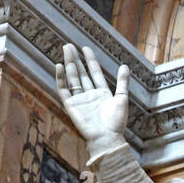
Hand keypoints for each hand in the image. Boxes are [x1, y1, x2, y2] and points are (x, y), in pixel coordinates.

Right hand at [55, 44, 128, 158]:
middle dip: (75, 59)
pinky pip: (63, 89)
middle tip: (69, 45)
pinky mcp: (71, 105)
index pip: (94, 72)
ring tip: (65, 49)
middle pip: (81, 73)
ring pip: (72, 78)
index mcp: (102, 93)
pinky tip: (59, 65)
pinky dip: (60, 78)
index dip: (90, 60)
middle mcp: (90, 95)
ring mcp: (80, 100)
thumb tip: (125, 66)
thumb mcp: (122, 98)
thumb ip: (122, 82)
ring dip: (68, 64)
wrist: (107, 137)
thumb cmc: (116, 122)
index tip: (85, 48)